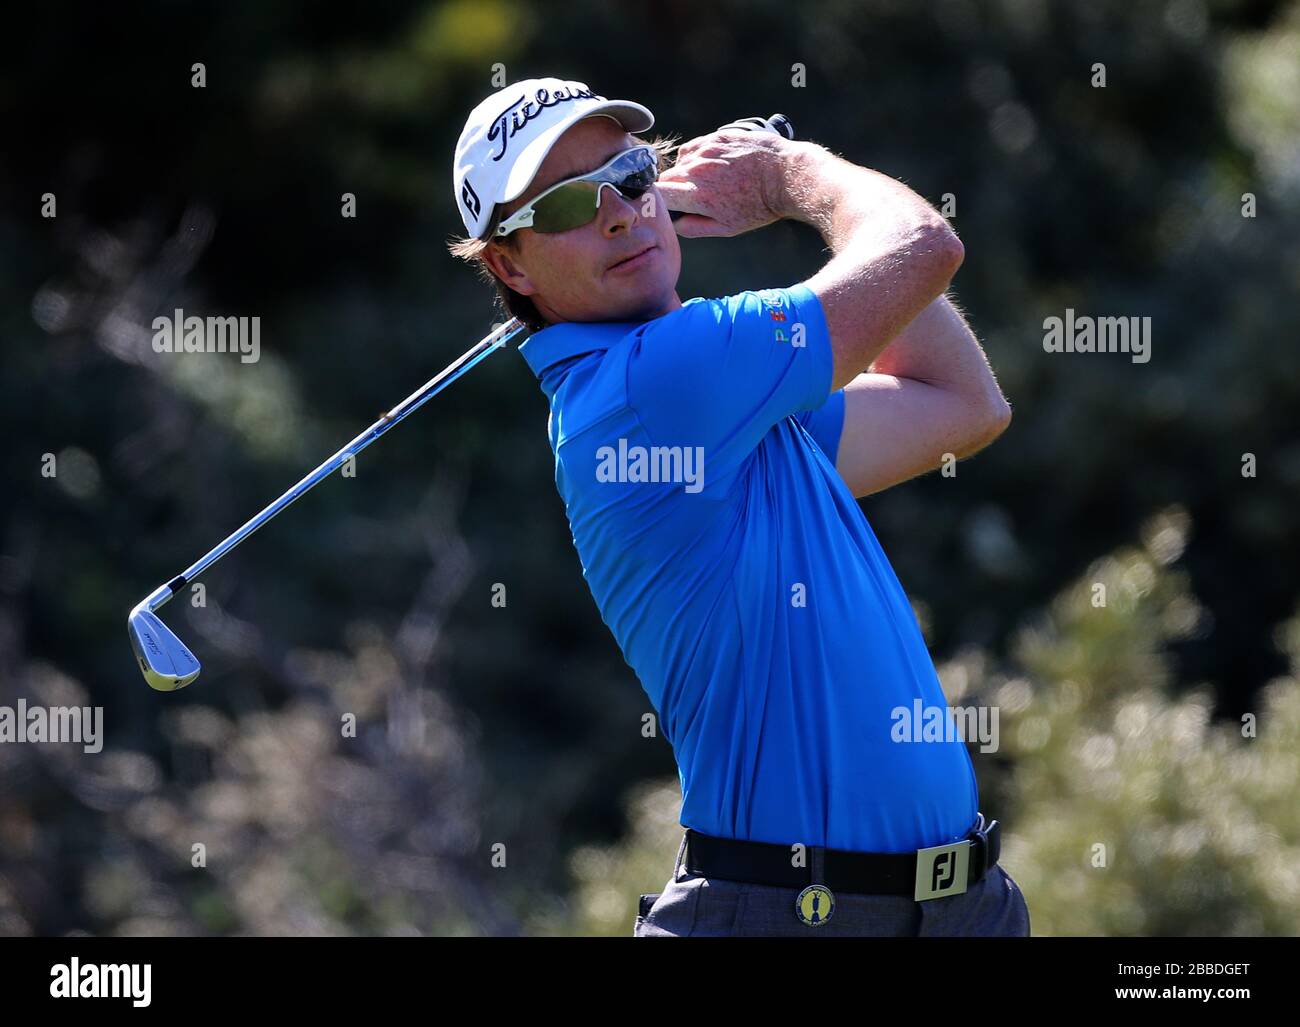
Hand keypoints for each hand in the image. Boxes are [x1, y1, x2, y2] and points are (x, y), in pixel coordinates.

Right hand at [655, 131, 799, 237]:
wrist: (786, 176)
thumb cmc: (760, 206)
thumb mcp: (727, 228)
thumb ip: (695, 228)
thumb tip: (675, 225)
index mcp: (698, 196)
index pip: (658, 195)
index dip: (658, 202)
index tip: (664, 207)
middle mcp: (698, 170)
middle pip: (666, 178)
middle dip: (672, 189)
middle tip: (689, 198)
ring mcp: (707, 150)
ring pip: (680, 162)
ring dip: (685, 172)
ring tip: (706, 181)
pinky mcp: (717, 137)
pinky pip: (693, 146)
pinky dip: (695, 156)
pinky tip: (710, 165)